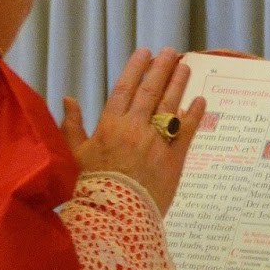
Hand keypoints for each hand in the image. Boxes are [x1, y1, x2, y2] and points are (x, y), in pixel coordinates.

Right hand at [60, 47, 206, 212]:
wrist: (113, 217)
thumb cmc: (91, 187)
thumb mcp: (74, 154)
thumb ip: (72, 125)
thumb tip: (68, 99)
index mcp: (111, 124)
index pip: (126, 87)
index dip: (137, 67)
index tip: (146, 52)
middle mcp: (135, 127)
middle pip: (151, 90)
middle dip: (162, 68)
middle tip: (172, 52)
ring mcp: (156, 141)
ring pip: (170, 105)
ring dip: (179, 83)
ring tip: (186, 67)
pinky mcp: (174, 158)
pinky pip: (187, 131)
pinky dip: (194, 114)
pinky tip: (200, 101)